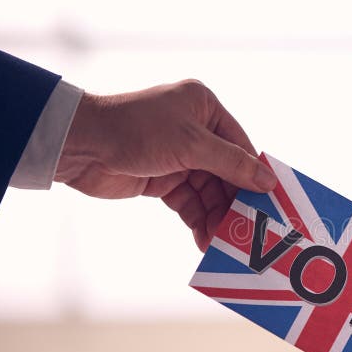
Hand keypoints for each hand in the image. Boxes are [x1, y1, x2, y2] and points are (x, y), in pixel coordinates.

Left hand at [55, 79, 276, 250]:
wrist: (80, 146)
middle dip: (235, 202)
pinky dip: (199, 220)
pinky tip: (206, 239)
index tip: (271, 203)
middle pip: (226, 173)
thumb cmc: (136, 130)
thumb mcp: (191, 144)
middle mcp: (195, 130)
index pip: (240, 146)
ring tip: (225, 243)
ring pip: (209, 192)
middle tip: (249, 230)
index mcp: (204, 108)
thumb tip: (268, 180)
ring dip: (217, 217)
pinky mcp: (163, 180)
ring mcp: (179, 157)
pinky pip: (190, 203)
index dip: (254, 175)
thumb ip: (231, 164)